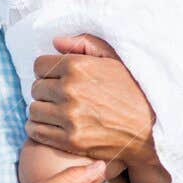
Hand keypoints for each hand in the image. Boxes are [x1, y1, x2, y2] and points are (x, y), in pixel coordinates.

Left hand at [26, 33, 157, 168]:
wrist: (149, 130)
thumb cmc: (132, 92)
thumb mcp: (115, 60)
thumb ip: (85, 44)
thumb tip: (55, 42)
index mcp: (78, 66)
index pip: (39, 65)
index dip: (47, 72)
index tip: (57, 80)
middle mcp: (70, 89)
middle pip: (35, 88)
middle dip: (46, 92)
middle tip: (59, 99)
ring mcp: (69, 116)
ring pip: (33, 110)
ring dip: (42, 111)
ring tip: (56, 114)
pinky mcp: (70, 139)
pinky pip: (35, 131)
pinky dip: (39, 129)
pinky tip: (52, 127)